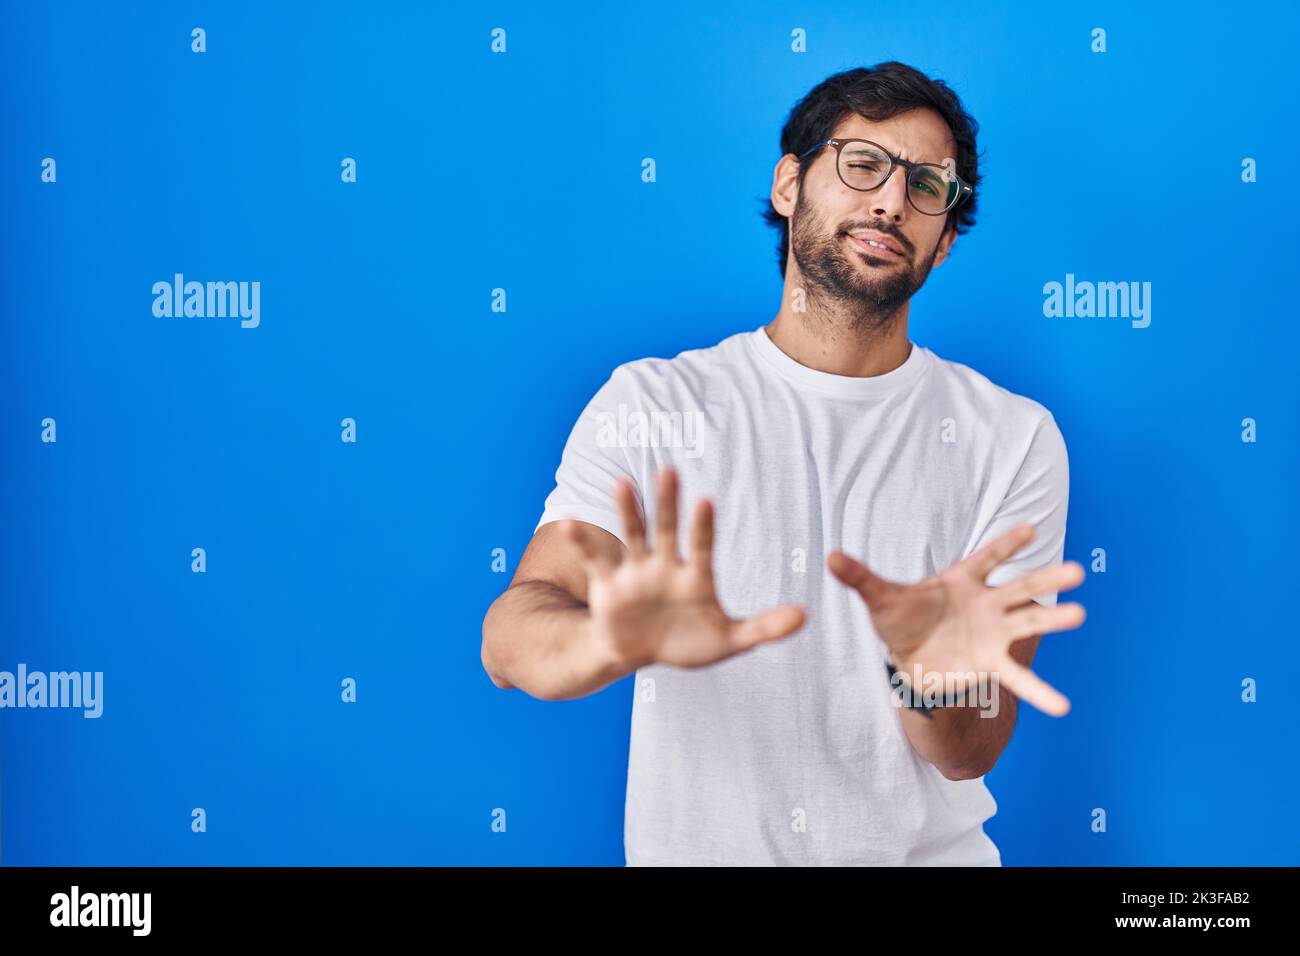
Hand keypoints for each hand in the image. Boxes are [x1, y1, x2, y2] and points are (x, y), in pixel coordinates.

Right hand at [561, 467, 805, 671]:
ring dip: (627, 510)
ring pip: (632, 535)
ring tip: (622, 485)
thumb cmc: (687, 642)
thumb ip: (763, 628)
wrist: (638, 651)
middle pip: (667, 528)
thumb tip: (805, 616)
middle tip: (670, 472)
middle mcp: (664, 564)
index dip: (702, 526)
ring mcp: (635, 571)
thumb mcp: (728, 640)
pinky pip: (594, 559)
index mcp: (695, 575)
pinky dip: (581, 541)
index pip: (701, 545)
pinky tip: (567, 523)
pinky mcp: (608, 583)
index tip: (705, 501)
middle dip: (668, 503)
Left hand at [827, 524, 1085, 716]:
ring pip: (1027, 624)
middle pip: (1020, 587)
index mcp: (962, 579)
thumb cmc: (901, 617)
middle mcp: (987, 603)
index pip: (988, 557)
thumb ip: (859, 578)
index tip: (1031, 528)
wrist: (910, 656)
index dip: (1007, 544)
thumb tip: (828, 556)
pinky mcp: (992, 663)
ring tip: (1080, 615)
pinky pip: (1018, 678)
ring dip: (1053, 621)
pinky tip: (1063, 707)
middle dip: (1045, 578)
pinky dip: (1040, 692)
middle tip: (1076, 571)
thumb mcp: (880, 598)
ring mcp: (994, 632)